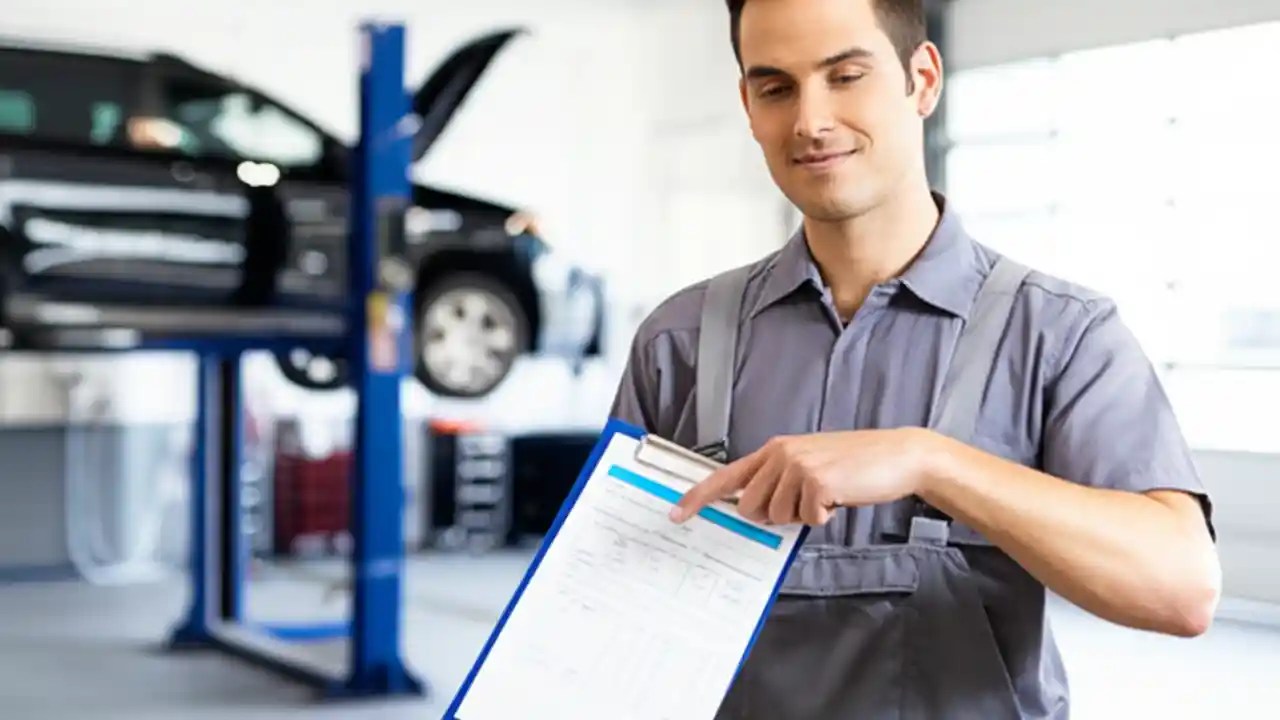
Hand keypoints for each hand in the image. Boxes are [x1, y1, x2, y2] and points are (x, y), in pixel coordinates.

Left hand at [669, 429, 935, 525]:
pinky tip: (840, 497)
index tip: (677, 513)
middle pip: (752, 507)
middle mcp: (780, 454)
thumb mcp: (810, 466)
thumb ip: (780, 482)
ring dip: (804, 515)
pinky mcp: (816, 481)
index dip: (699, 496)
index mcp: (774, 449)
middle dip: (775, 516)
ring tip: (828, 494)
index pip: (727, 476)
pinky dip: (825, 517)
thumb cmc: (855, 464)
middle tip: (806, 502)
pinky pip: (807, 519)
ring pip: (778, 517)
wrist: (897, 456)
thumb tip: (756, 511)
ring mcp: (797, 466)